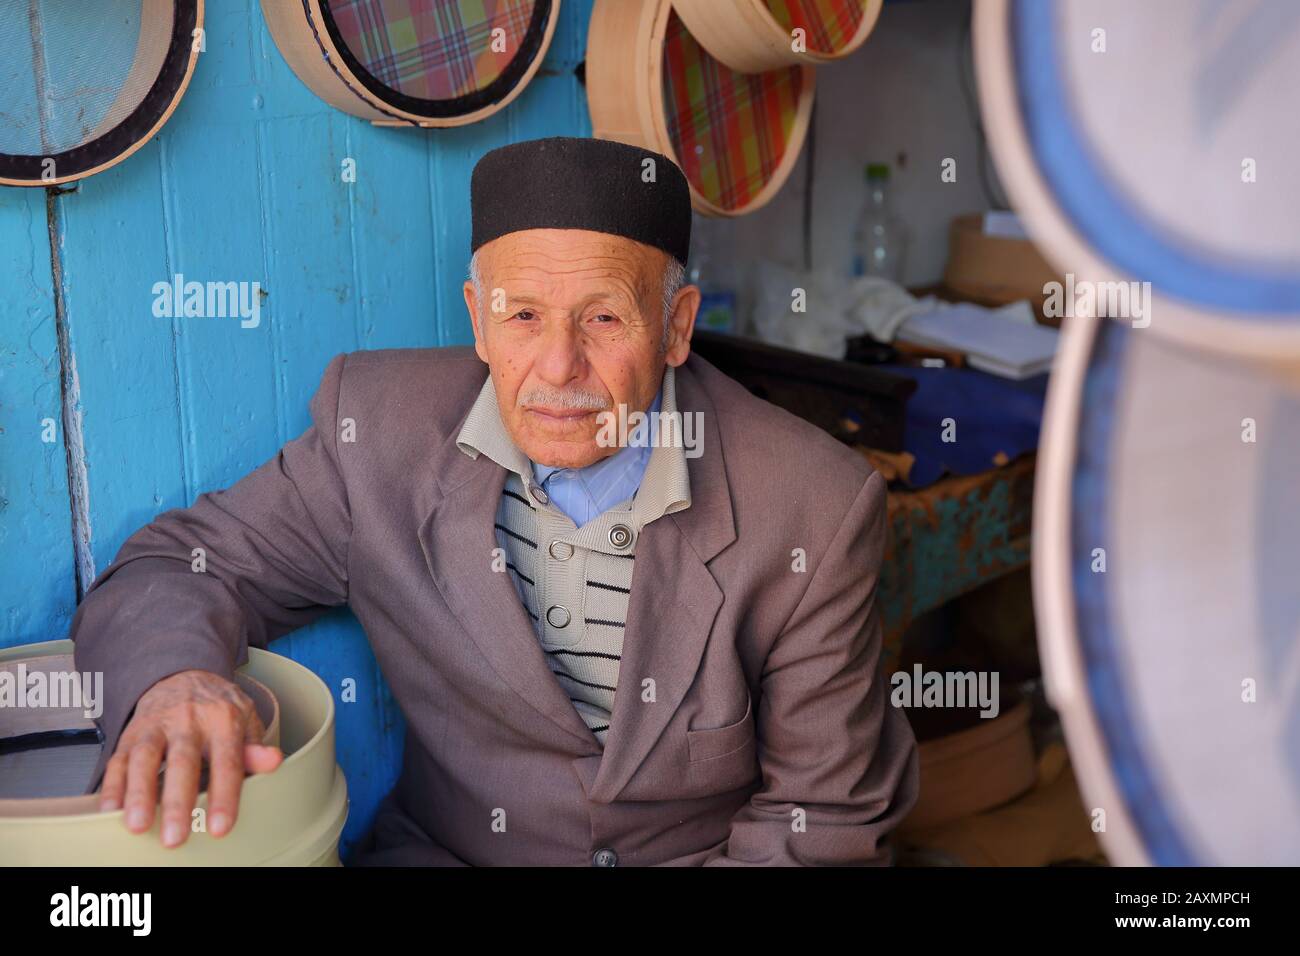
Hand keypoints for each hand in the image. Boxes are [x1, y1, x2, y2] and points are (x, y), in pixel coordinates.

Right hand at [97, 669, 283, 847]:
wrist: (184, 674)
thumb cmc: (218, 707)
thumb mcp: (245, 720)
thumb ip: (255, 747)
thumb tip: (273, 761)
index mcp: (224, 719)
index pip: (227, 761)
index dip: (224, 795)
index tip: (219, 827)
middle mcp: (189, 719)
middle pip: (183, 762)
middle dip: (177, 802)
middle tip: (175, 836)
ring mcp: (157, 724)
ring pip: (144, 757)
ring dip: (139, 793)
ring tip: (137, 825)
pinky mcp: (131, 732)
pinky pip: (118, 759)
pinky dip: (112, 785)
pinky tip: (109, 809)